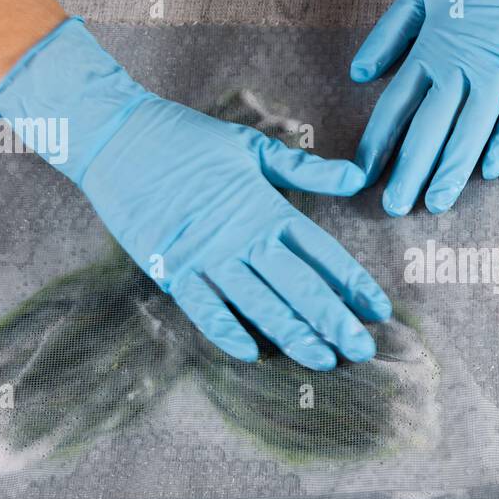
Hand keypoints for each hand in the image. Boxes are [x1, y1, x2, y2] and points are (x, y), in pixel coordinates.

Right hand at [0, 19, 391, 370]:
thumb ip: (305, 171)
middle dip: (334, 321)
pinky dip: (225, 330)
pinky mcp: (170, 267)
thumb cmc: (189, 140)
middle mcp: (243, 236)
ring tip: (324, 360)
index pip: (322, 252)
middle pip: (299, 286)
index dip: (353, 283)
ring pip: (259, 303)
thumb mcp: (253, 148)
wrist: (119, 137)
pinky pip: (203, 307)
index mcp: (267, 208)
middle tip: (363, 350)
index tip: (379, 310)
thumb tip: (357, 177)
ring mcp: (206, 255)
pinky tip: (250, 354)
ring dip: (293, 335)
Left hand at [351, 0, 498, 215]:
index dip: (377, 143)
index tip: (361, 174)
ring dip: (452, 169)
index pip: (395, 105)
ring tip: (436, 203)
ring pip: (471, 129)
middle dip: (409, 170)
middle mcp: (461, 65)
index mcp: (431, 49)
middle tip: (394, 207)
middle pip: (429, 128)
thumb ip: (388, 35)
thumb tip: (357, 74)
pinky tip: (489, 172)